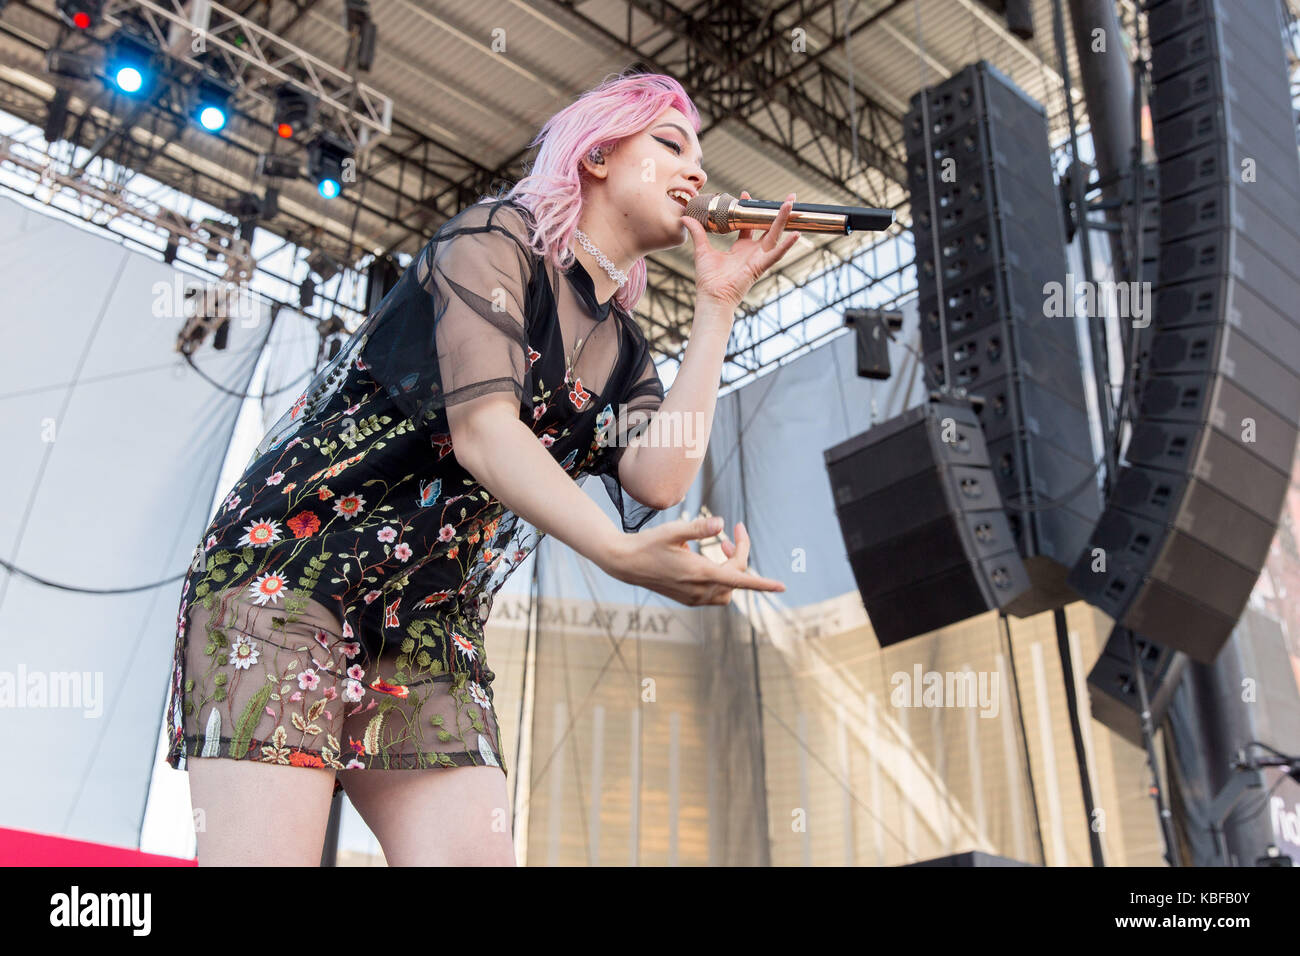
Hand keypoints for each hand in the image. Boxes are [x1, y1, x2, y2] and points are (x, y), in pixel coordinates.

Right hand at [598, 515, 785, 606]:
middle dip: (740, 554)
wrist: (625, 564)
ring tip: (722, 546)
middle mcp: (700, 590)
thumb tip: (721, 522)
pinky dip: (721, 577)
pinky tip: (708, 558)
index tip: (782, 587)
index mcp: (700, 573)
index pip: (740, 579)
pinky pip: (716, 593)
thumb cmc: (648, 544)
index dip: (763, 584)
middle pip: (736, 577)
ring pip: (728, 589)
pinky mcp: (689, 599)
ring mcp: (694, 598)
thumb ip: (698, 527)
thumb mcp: (673, 530)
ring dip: (732, 569)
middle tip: (734, 531)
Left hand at [681, 190, 801, 310]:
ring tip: (792, 204)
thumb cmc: (709, 279)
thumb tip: (686, 218)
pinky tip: (797, 234)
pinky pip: (776, 254)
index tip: (745, 195)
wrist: (712, 296)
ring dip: (784, 220)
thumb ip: (698, 233)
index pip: (749, 225)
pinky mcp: (761, 266)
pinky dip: (787, 245)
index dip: (749, 210)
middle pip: (768, 228)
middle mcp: (753, 252)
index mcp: (741, 248)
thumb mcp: (702, 250)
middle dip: (777, 212)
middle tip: (788, 197)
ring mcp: (759, 258)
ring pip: (775, 235)